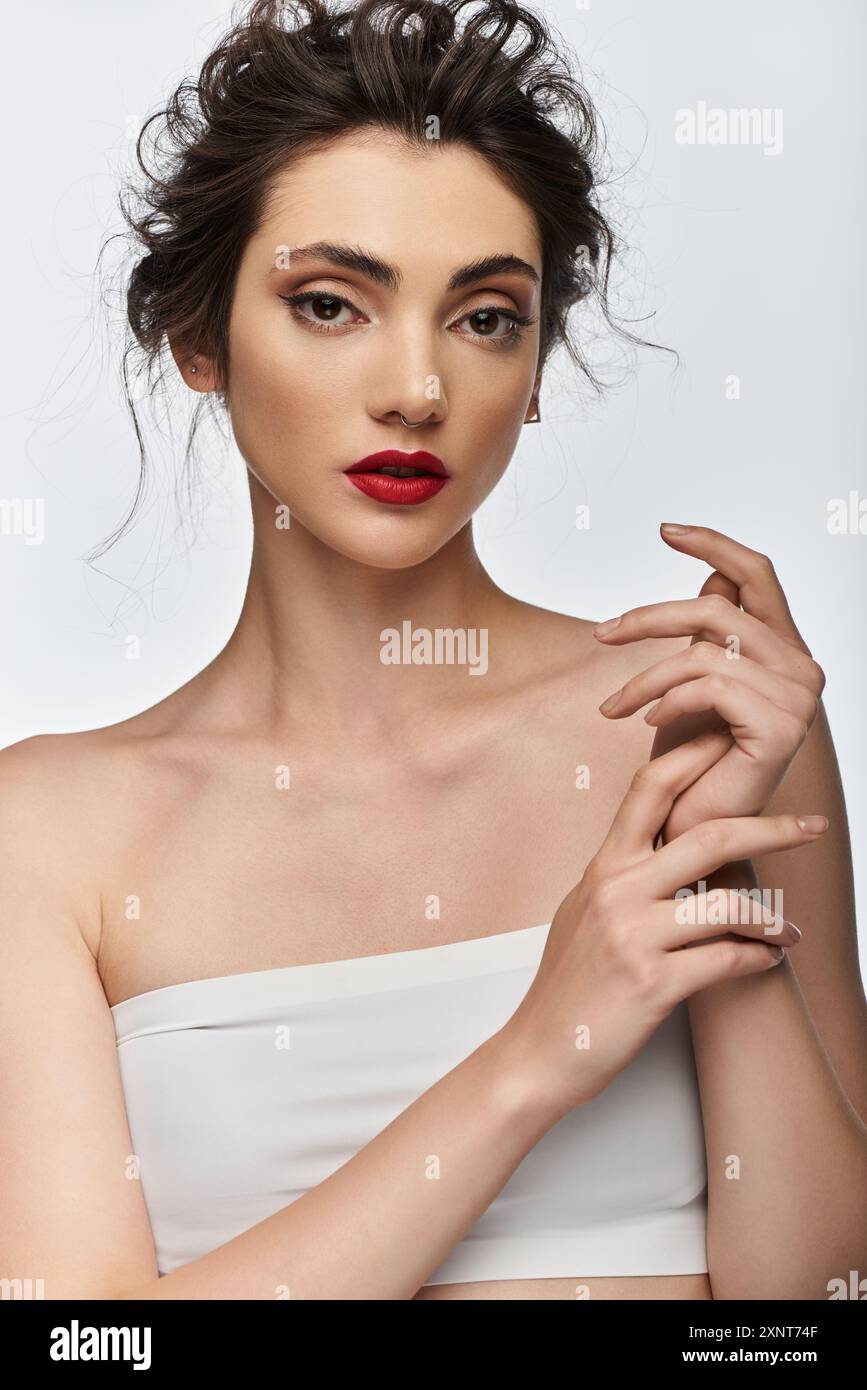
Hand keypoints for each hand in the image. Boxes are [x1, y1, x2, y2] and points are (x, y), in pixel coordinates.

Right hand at [503, 732, 818, 1122]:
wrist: (540, 1050)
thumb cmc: (567, 983)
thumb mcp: (583, 911)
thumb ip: (621, 875)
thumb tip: (662, 845)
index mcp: (602, 867)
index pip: (650, 789)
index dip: (695, 757)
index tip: (735, 746)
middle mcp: (617, 891)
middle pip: (709, 835)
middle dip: (772, 829)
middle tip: (812, 828)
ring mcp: (634, 936)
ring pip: (730, 905)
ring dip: (775, 919)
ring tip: (791, 931)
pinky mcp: (652, 984)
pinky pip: (727, 961)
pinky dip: (758, 961)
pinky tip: (767, 963)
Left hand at [593, 524, 825, 841]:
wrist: (700, 834)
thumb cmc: (693, 761)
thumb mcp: (697, 685)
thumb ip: (712, 634)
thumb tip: (708, 576)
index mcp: (785, 649)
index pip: (757, 574)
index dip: (713, 544)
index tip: (666, 530)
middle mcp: (801, 667)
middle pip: (717, 607)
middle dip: (649, 618)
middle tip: (602, 635)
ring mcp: (798, 698)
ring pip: (703, 651)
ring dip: (645, 677)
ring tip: (614, 708)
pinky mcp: (781, 727)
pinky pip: (710, 686)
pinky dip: (667, 700)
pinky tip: (648, 723)